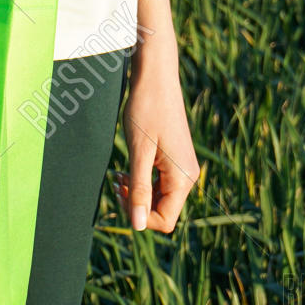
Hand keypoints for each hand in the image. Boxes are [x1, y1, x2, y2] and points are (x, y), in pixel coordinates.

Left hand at [115, 62, 201, 232]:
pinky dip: (142, 182)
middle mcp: (189, 176)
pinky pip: (159, 184)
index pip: (165, 221)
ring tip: (117, 175)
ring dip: (137, 193)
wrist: (155, 79)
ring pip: (159, 199)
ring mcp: (183, 168)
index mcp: (183, 178)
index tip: (121, 193)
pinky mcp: (175, 160)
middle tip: (115, 182)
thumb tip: (138, 225)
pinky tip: (126, 169)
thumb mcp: (139, 153)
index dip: (141, 217)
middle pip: (162, 212)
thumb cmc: (146, 111)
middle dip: (137, 204)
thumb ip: (140, 189)